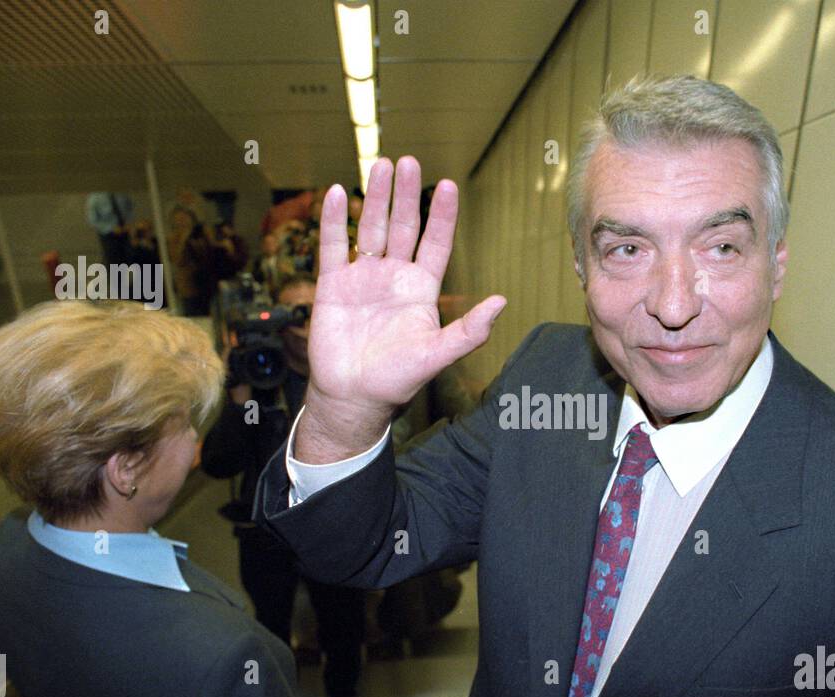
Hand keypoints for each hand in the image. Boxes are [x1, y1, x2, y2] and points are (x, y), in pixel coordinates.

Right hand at [296, 156, 505, 462]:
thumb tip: (501, 302)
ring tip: (380, 165)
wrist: (352, 397)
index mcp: (421, 290)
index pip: (435, 243)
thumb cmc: (396, 380)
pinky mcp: (333, 284)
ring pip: (372, 228)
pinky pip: (334, 245)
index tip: (449, 184)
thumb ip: (469, 330)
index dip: (442, 215)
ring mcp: (363, 278)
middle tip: (410, 161)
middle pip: (404, 226)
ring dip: (376, 197)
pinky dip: (335, 220)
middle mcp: (394, 277)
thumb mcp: (438, 354)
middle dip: (407, 195)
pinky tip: (339, 192)